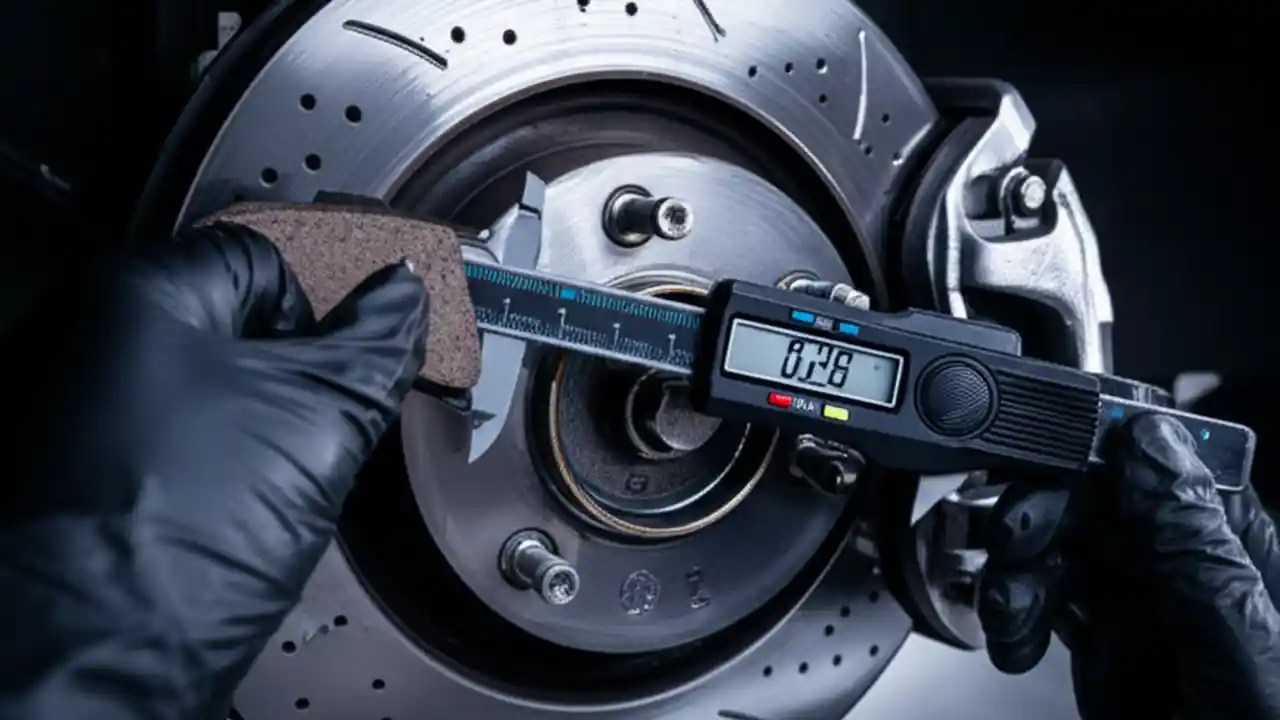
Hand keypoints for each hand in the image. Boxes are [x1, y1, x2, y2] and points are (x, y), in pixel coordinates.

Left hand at [0, 223, 426, 719]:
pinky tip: (222, 504)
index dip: (324, 307)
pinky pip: (158, 431)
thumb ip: (373, 347)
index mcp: (135, 293)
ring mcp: (65, 404)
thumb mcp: (317, 423)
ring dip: (248, 415)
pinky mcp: (64, 469)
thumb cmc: (170, 544)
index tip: (357, 348)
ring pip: (194, 381)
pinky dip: (203, 455)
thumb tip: (403, 298)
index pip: (264, 255)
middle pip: (227, 319)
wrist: (88, 664)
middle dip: (288, 367)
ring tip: (267, 477)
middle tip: (319, 421)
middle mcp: (82, 335)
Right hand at [978, 413, 1279, 718]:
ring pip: (1057, 542)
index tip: (1042, 467)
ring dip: (1016, 571)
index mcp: (1234, 550)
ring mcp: (1142, 608)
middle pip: (1089, 494)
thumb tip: (1150, 440)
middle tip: (1015, 552)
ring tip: (1010, 620)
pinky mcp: (1105, 646)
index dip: (1090, 449)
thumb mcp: (1238, 649)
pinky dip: (1014, 610)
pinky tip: (1015, 639)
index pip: (1155, 457)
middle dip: (1038, 516)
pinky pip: (1046, 596)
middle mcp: (1186, 568)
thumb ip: (1193, 546)